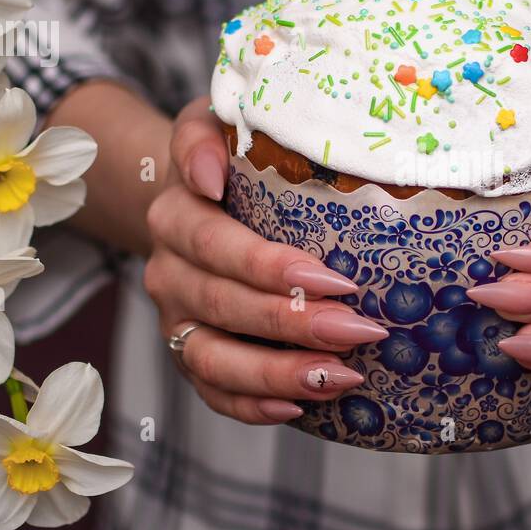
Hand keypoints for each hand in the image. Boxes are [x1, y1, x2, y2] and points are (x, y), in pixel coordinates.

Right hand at [143, 97, 388, 423]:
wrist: (192, 192)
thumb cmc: (229, 157)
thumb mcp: (213, 122)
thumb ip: (205, 135)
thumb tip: (207, 170)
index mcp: (176, 215)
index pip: (218, 245)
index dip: (270, 268)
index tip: (337, 279)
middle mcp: (169, 272)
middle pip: (225, 306)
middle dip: (294, 324)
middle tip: (361, 331)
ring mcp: (178, 318)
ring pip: (215, 359)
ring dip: (279, 373)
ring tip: (341, 378)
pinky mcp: (191, 352)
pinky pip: (213, 392)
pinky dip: (253, 406)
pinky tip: (301, 407)